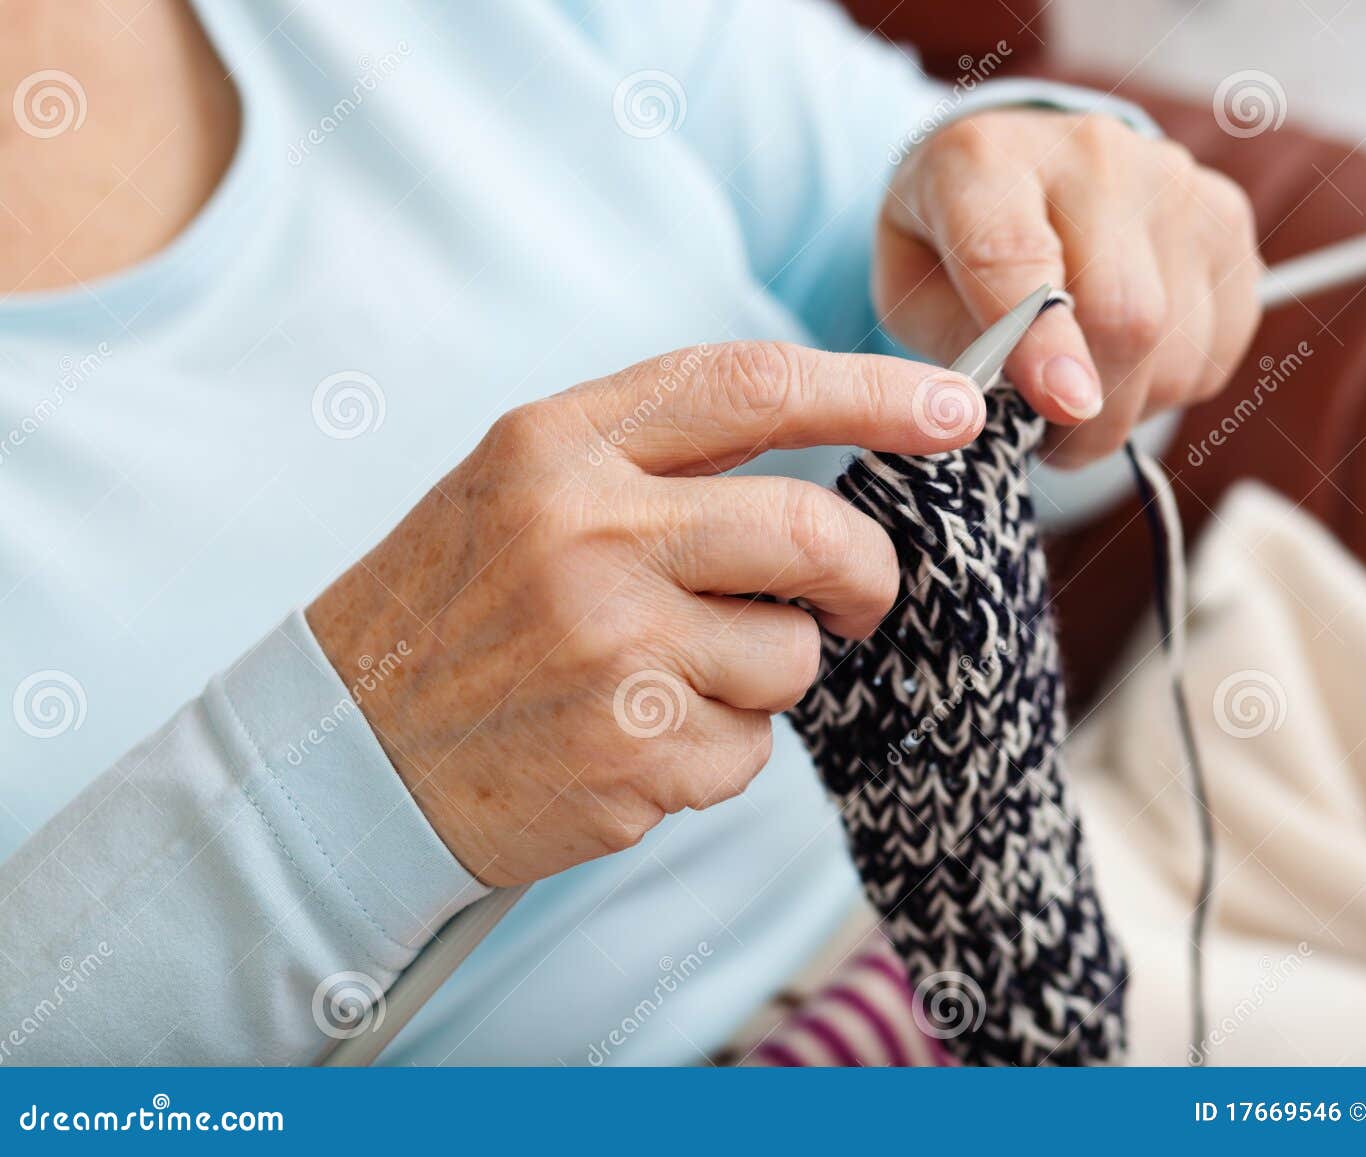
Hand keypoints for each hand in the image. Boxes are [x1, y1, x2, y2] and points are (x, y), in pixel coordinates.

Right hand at [305, 343, 983, 887]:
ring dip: (765, 676)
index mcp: (559, 448)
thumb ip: (654, 460)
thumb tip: (826, 469)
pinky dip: (718, 750)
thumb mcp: (519, 487)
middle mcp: (588, 537)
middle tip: (858, 598)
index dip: (873, 391)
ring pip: (792, 657)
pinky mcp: (629, 757)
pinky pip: (749, 749)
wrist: (344, 755)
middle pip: (812, 534)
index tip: (955, 407)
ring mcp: (610, 652)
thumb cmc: (451, 611)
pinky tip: (633, 742)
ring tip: (667, 681)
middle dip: (865, 575)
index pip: (751, 386)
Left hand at [876, 109, 1262, 466]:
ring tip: (1080, 391)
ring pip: (1176, 345)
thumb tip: (1024, 400)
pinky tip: (1125, 361)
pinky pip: (1215, 347)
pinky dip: (1169, 387)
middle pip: (1122, 314)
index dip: (1042, 340)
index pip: (1018, 255)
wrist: (1020, 174)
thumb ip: (955, 343)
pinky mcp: (1224, 219)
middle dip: (1091, 414)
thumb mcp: (911, 292)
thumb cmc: (949, 243)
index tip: (1062, 406)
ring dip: (1128, 406)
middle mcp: (1089, 154)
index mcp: (981, 160)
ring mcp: (1171, 180)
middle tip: (1053, 442)